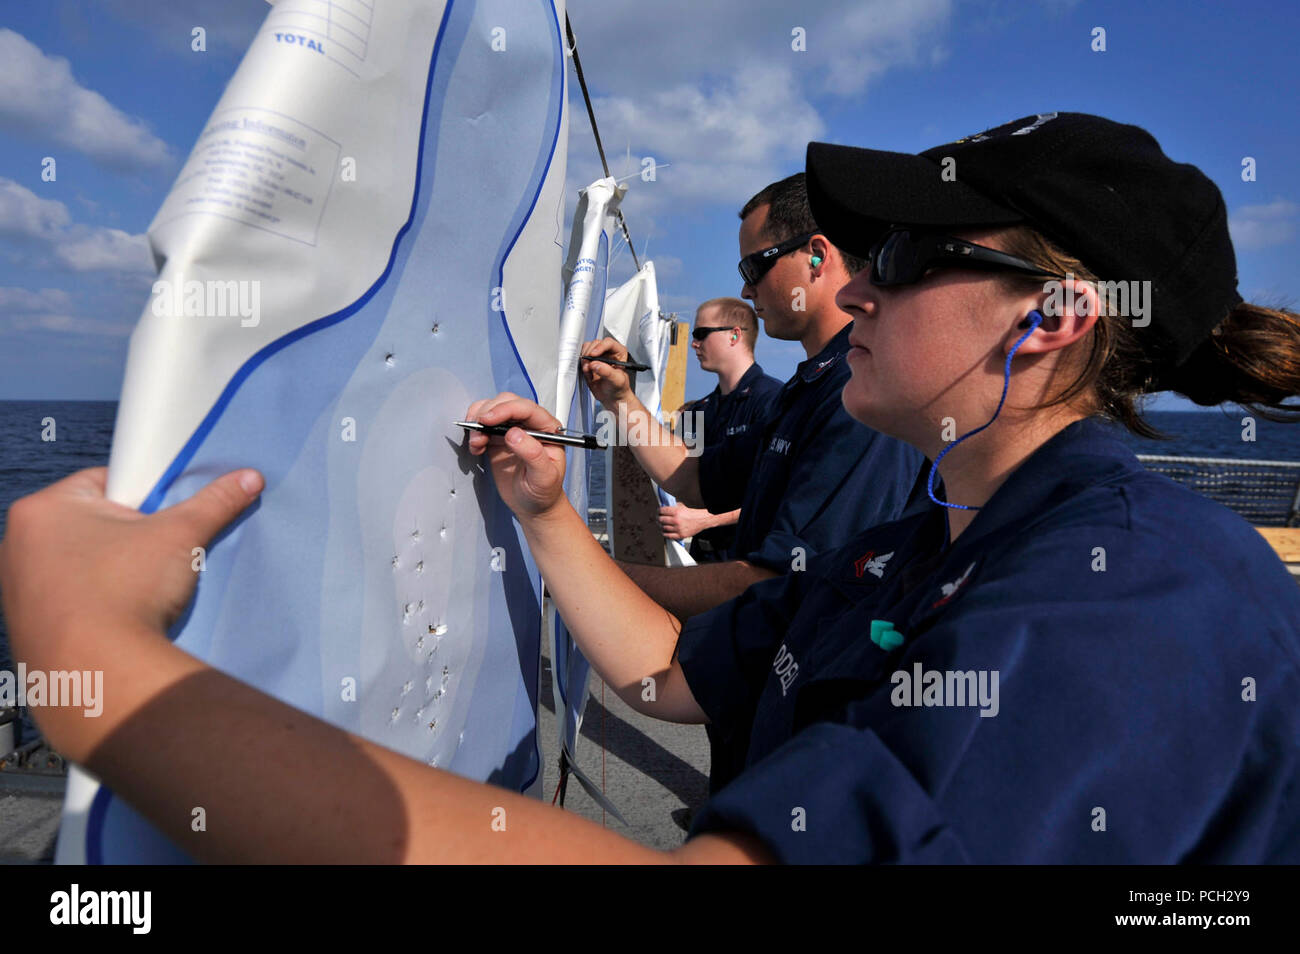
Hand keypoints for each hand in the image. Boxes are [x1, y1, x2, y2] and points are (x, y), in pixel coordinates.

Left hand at [0, 467, 263, 672]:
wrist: (99, 673)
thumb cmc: (123, 594)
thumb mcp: (180, 535)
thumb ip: (214, 501)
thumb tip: (246, 479)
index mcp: (44, 509)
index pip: (104, 481)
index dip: (142, 496)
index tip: (163, 517)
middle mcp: (18, 544)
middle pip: (91, 523)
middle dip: (127, 536)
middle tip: (156, 554)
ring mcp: (16, 589)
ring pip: (79, 562)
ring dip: (110, 570)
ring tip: (140, 590)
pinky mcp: (26, 625)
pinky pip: (69, 599)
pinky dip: (96, 602)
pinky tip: (122, 616)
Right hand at [464, 393, 568, 518]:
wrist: (534, 506)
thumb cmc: (545, 492)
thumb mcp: (544, 477)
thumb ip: (533, 454)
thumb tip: (515, 434)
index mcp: (548, 428)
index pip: (526, 408)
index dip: (505, 409)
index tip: (488, 419)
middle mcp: (530, 425)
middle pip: (506, 402)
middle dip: (488, 412)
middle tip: (479, 429)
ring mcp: (512, 430)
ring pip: (492, 410)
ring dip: (478, 420)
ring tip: (477, 442)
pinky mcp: (498, 440)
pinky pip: (483, 425)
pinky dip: (474, 431)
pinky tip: (476, 446)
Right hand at [579, 337, 633, 406]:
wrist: (612, 397)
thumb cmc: (619, 388)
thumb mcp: (617, 381)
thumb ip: (607, 372)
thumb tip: (595, 365)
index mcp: (618, 352)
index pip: (608, 343)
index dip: (600, 347)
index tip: (593, 355)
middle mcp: (607, 352)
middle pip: (595, 344)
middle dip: (590, 354)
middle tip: (589, 365)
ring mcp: (597, 356)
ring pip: (587, 349)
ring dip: (585, 359)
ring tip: (589, 371)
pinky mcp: (589, 362)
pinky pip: (581, 358)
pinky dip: (582, 365)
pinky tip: (588, 374)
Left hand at [658, 503, 714, 540]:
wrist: (701, 520)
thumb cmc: (691, 514)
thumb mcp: (681, 506)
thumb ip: (672, 507)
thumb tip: (664, 508)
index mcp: (676, 512)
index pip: (662, 511)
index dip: (658, 511)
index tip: (658, 512)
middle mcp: (676, 520)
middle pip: (661, 520)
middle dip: (658, 518)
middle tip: (658, 518)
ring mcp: (678, 528)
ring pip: (663, 528)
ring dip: (660, 526)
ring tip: (660, 525)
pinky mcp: (680, 535)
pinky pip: (668, 536)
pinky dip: (664, 534)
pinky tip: (664, 531)